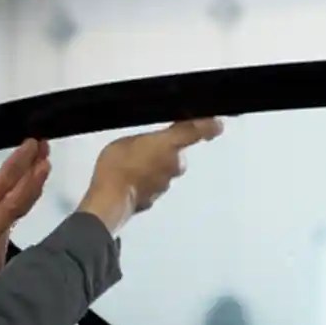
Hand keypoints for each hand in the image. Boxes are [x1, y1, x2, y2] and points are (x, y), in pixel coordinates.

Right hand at [79, 118, 223, 232]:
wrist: (109, 200)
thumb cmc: (117, 169)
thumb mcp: (127, 141)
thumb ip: (147, 140)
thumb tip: (153, 143)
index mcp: (170, 143)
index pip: (199, 130)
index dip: (209, 125)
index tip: (215, 124)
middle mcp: (174, 163)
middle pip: (177, 153)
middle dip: (164, 151)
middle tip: (143, 149)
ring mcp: (166, 183)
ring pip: (165, 170)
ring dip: (153, 168)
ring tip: (130, 167)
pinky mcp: (156, 198)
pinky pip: (154, 185)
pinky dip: (145, 182)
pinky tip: (128, 180)